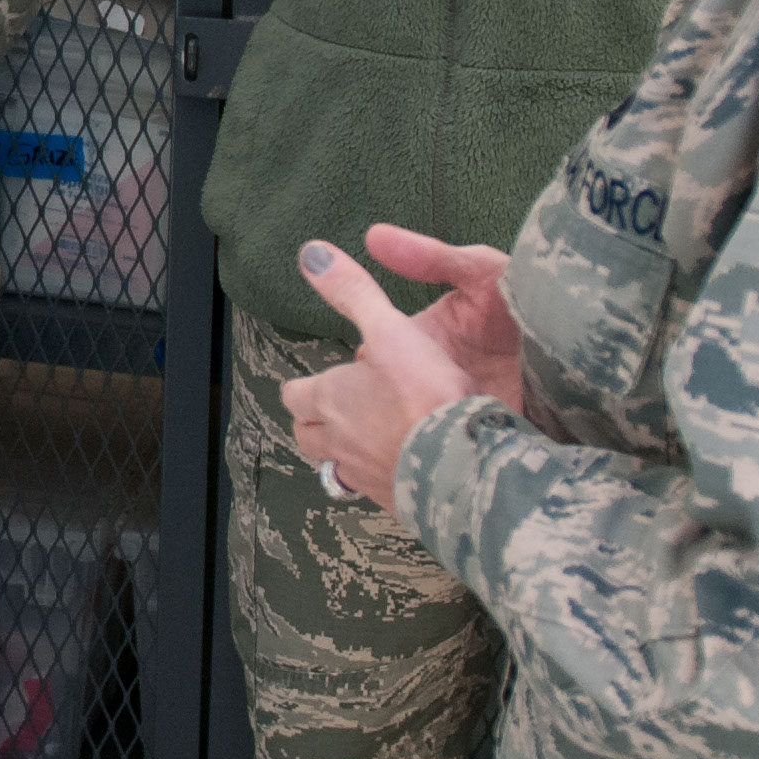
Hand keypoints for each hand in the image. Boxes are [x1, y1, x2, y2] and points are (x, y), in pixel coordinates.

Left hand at [277, 231, 519, 511]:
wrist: (463, 466)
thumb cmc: (423, 393)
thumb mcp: (389, 329)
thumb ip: (352, 292)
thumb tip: (311, 253)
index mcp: (330, 400)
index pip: (295, 396)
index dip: (302, 387)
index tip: (313, 382)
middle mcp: (338, 444)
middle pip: (306, 438)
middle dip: (313, 424)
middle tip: (332, 412)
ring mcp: (365, 478)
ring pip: (334, 470)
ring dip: (341, 455)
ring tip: (362, 441)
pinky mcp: (396, 505)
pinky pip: (373, 492)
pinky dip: (378, 478)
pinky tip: (400, 468)